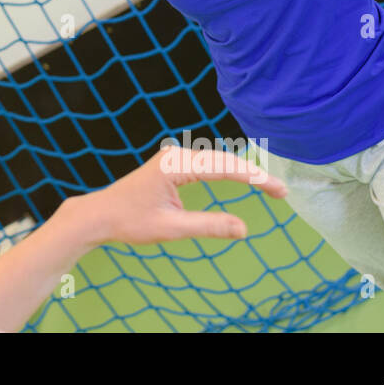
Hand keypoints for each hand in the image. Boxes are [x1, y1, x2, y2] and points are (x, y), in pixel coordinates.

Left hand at [75, 143, 288, 244]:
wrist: (100, 214)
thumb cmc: (130, 221)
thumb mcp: (170, 228)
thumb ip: (208, 227)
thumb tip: (244, 228)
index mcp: (175, 165)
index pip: (223, 168)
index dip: (254, 178)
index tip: (279, 190)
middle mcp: (176, 156)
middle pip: (224, 161)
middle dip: (254, 175)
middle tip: (283, 192)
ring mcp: (174, 159)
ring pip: (217, 161)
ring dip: (243, 173)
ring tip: (271, 188)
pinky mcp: (174, 166)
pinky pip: (207, 166)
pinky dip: (228, 173)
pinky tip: (244, 180)